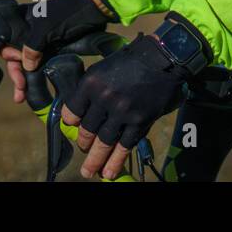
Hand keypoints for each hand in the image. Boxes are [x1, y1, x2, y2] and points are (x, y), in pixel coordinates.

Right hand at [2, 0, 116, 103]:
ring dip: (24, 81)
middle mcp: (33, 33)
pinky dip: (37, 79)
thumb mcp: (48, 28)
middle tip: (19, 93)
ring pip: (29, 64)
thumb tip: (26, 66)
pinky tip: (33, 92)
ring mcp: (45, 43)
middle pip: (17, 56)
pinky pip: (43, 66)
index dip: (11, 57)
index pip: (8, 42)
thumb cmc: (71, 13)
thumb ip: (32, 46)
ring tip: (21, 98)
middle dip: (16, 74)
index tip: (19, 67)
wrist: (97, 8)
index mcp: (26, 22)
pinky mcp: (58, 50)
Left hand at [60, 34, 189, 179]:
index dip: (70, 123)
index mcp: (91, 83)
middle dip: (83, 143)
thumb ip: (90, 89)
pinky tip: (108, 172)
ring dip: (95, 160)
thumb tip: (78, 112)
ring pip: (103, 142)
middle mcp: (104, 98)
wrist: (161, 59)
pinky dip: (115, 161)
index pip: (72, 112)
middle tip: (84, 149)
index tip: (73, 127)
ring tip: (88, 171)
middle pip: (87, 130)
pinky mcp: (139, 121)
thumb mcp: (103, 68)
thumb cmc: (130, 61)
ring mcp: (122, 112)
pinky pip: (124, 145)